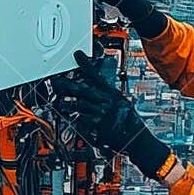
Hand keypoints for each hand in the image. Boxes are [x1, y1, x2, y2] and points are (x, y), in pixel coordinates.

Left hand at [52, 50, 173, 178]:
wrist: (136, 139)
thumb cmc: (129, 122)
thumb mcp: (122, 104)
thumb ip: (107, 97)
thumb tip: (94, 91)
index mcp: (112, 93)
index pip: (97, 75)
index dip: (86, 64)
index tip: (77, 54)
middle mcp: (106, 100)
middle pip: (83, 89)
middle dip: (68, 85)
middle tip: (57, 81)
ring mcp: (101, 113)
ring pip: (79, 105)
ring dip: (68, 104)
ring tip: (61, 103)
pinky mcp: (98, 125)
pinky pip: (82, 120)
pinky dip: (78, 119)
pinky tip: (74, 119)